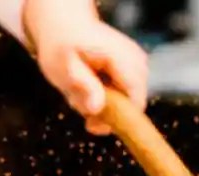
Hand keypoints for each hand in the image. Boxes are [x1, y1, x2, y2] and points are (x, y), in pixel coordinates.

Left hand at [22, 0, 147, 134]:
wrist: (65, 27)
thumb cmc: (61, 47)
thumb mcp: (64, 68)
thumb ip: (84, 88)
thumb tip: (96, 109)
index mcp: (119, 56)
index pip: (135, 96)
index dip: (121, 119)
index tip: (93, 125)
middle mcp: (135, 58)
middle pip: (134, 102)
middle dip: (108, 113)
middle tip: (80, 107)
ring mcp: (138, 62)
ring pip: (129, 101)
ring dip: (105, 106)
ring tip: (81, 93)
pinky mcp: (135, 69)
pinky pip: (126, 95)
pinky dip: (107, 98)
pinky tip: (90, 89)